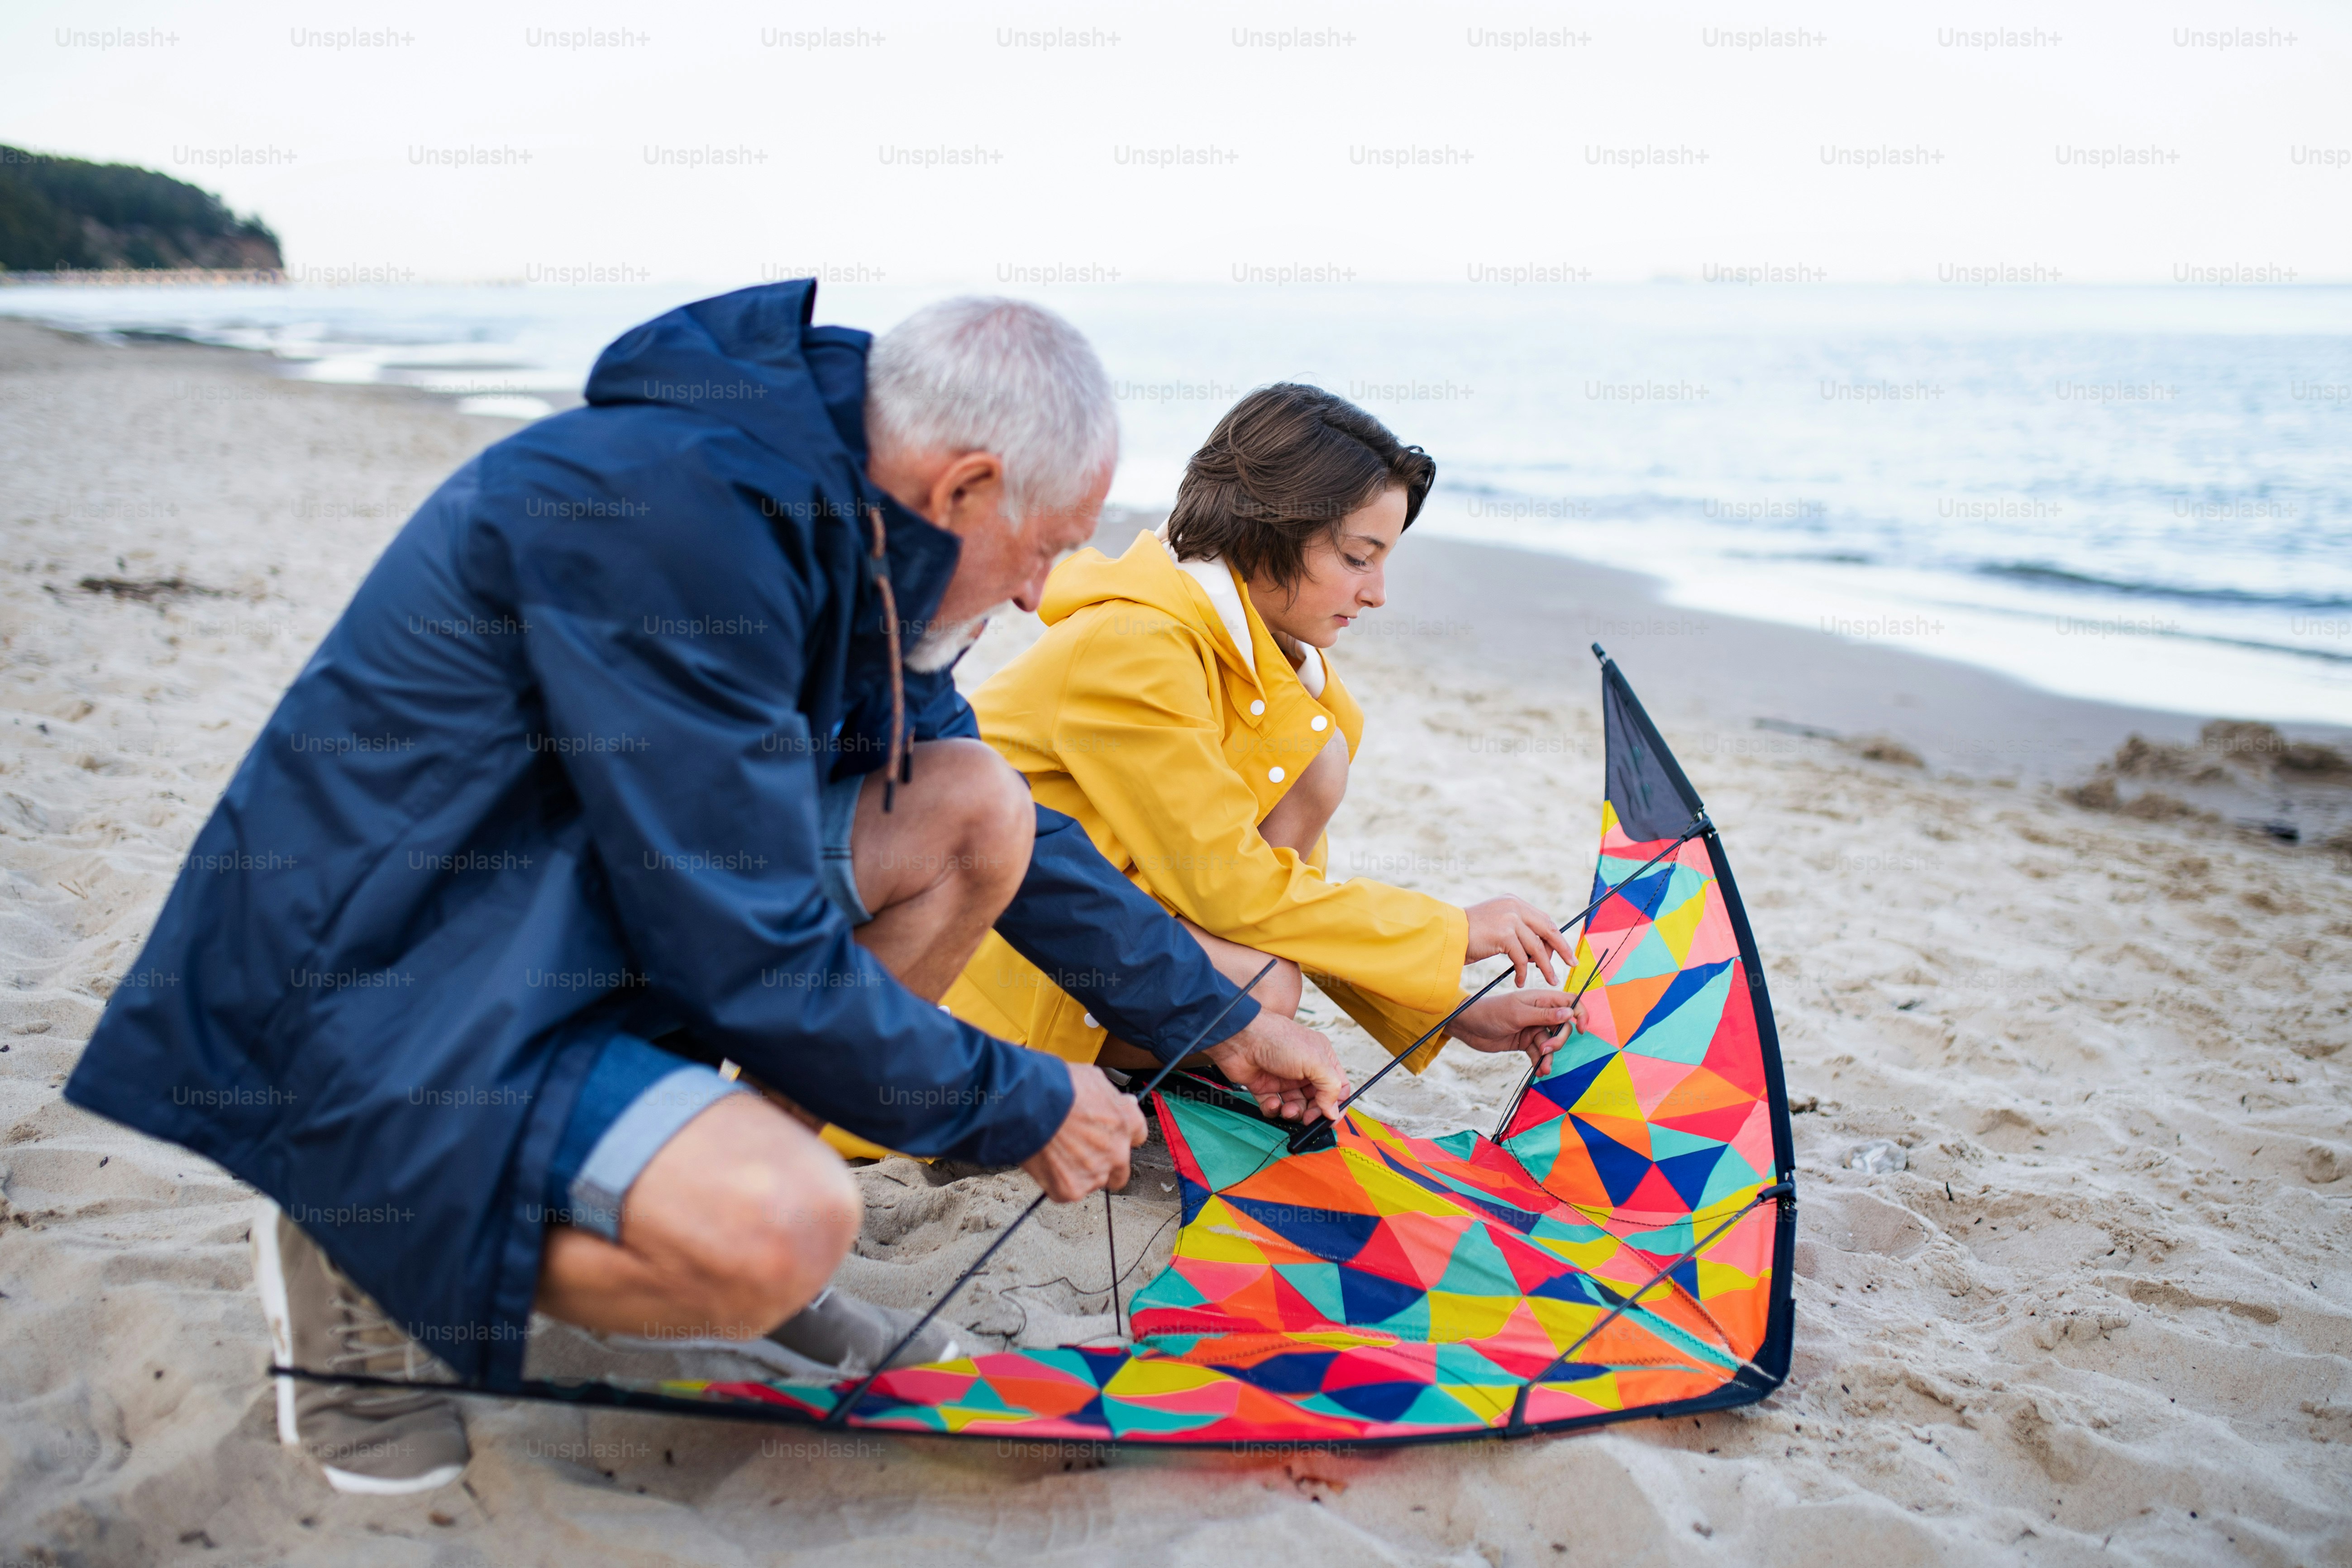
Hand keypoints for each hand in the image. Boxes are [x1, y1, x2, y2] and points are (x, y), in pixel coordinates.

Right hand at [1021, 1060, 1146, 1201]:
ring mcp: (1094, 1174)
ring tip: (1058, 1152)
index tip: (1108, 1133)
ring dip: (1080, 1171)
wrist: (1029, 1103)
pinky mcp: (1070, 1189)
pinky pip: (1067, 1191)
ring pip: (1093, 1181)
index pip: (1137, 1138)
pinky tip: (1047, 1162)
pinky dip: (1058, 1182)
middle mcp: (1117, 1153)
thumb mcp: (1096, 1079)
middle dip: (1105, 1163)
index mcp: (1127, 1125)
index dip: (1119, 1135)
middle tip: (1082, 1151)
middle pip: (1120, 1171)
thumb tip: (1123, 1103)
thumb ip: (1113, 1098)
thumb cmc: (1059, 1086)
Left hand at [1203, 1010, 1348, 1124]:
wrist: (1241, 1038)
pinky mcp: (1264, 1087)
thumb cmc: (1278, 1040)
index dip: (1337, 1104)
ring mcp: (1283, 1079)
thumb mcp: (1315, 1061)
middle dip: (1314, 1112)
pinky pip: (1274, 1107)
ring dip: (1294, 1112)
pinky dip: (1274, 1109)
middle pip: (1317, 1100)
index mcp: (1321, 1059)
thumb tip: (1333, 1111)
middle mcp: (1304, 1069)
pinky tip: (1272, 1102)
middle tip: (1308, 1119)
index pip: (1337, 1086)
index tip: (1331, 1119)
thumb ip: (1330, 1087)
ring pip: (1296, 1106)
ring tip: (1288, 1109)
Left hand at [1445, 989, 1584, 1073]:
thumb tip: (1569, 1014)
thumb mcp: (1518, 1014)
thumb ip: (1544, 1016)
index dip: (1580, 1014)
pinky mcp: (1525, 1042)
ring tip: (1543, 1068)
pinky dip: (1541, 1062)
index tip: (1582, 1030)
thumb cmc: (1490, 1013)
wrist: (1467, 1026)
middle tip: (1546, 1050)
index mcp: (1540, 999)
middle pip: (1562, 1026)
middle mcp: (1539, 1012)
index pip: (1569, 1002)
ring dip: (1549, 1056)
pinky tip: (1539, 1071)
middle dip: (1559, 1040)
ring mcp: (1532, 1027)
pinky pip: (1539, 1053)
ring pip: (1551, 1042)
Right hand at [1464, 895, 1579, 986]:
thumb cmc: (1468, 935)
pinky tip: (1519, 981)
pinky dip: (1523, 972)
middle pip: (1548, 929)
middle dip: (1562, 949)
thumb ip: (1516, 929)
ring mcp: (1509, 919)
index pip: (1544, 920)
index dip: (1556, 937)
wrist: (1445, 935)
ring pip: (1537, 947)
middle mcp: (1514, 907)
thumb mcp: (1496, 925)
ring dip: (1545, 967)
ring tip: (1551, 980)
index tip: (1565, 951)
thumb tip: (1537, 947)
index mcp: (1513, 902)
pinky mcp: (1504, 934)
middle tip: (1572, 964)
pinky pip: (1522, 958)